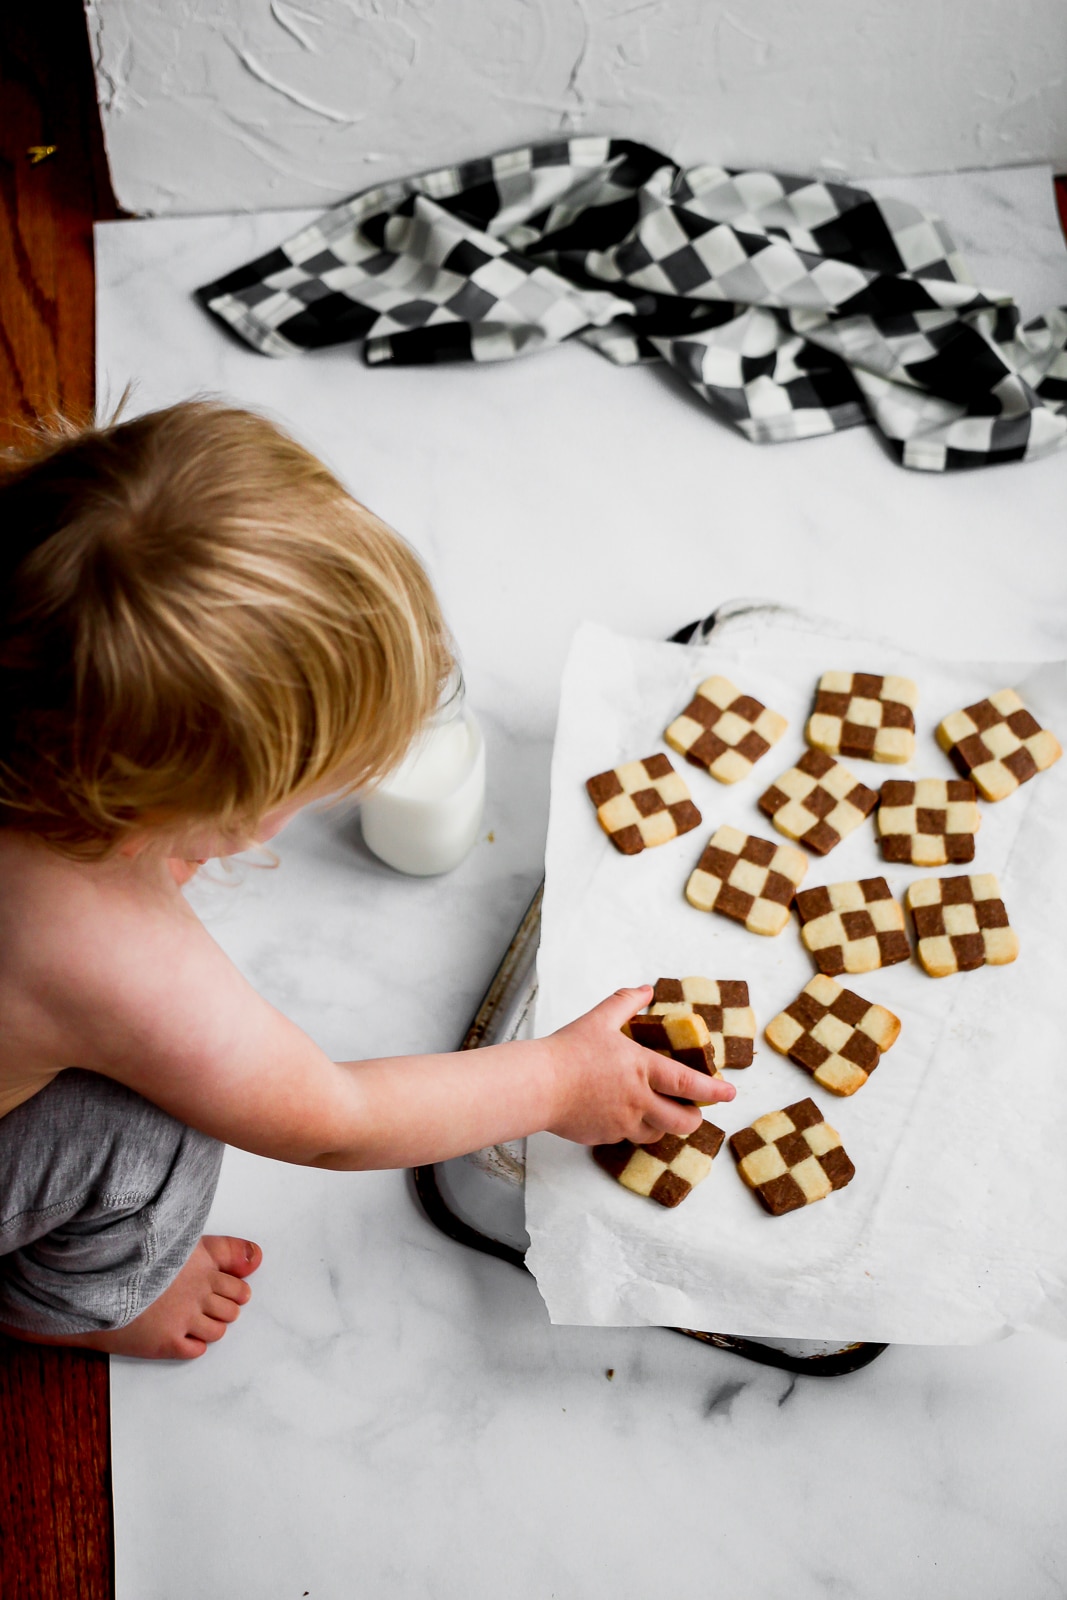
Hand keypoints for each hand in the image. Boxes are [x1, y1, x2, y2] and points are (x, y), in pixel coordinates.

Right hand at [544, 985, 735, 1146]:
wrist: (538, 1084)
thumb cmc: (568, 1050)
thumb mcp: (599, 1019)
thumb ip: (625, 1003)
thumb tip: (646, 989)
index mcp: (642, 1069)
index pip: (688, 1083)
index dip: (713, 1090)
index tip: (731, 1094)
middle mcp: (638, 1100)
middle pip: (682, 1121)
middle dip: (694, 1119)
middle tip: (694, 1112)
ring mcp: (622, 1123)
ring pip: (656, 1133)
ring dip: (663, 1125)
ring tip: (657, 1112)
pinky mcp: (605, 1137)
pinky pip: (627, 1137)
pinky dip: (632, 1129)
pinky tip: (621, 1116)